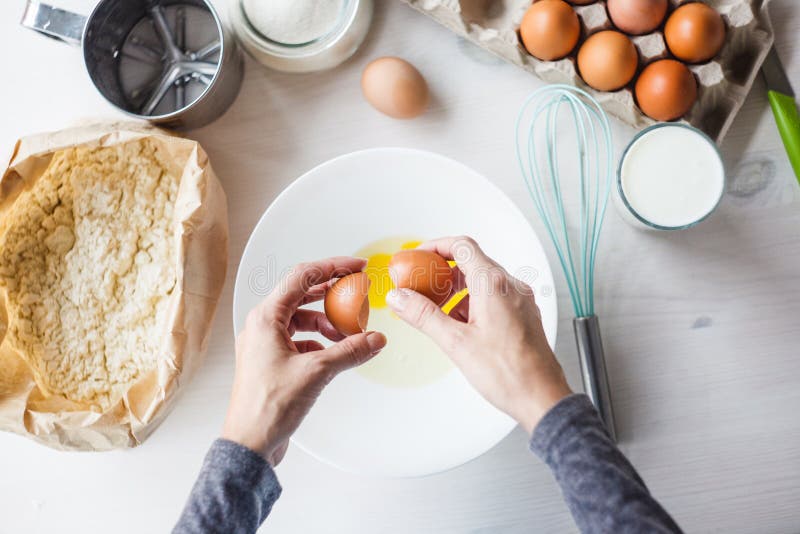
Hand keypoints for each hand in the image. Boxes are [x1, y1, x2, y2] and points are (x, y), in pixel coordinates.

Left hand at [222, 257, 386, 465]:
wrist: (249, 444)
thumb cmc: (268, 407)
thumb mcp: (316, 372)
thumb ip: (349, 351)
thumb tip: (375, 338)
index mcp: (265, 318)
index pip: (302, 277)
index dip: (332, 267)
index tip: (356, 267)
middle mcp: (262, 326)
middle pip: (301, 295)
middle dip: (332, 293)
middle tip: (358, 290)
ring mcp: (264, 344)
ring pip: (301, 319)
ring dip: (328, 322)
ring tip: (350, 333)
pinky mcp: (271, 362)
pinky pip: (299, 339)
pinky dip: (320, 341)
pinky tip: (335, 353)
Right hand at [386, 236, 570, 433]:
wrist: (542, 398)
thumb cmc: (509, 373)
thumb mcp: (456, 343)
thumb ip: (423, 316)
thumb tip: (399, 298)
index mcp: (494, 285)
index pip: (462, 246)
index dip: (435, 246)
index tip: (417, 257)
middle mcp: (511, 286)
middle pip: (471, 262)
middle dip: (442, 273)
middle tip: (420, 287)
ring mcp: (520, 300)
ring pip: (482, 282)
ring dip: (456, 291)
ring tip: (436, 312)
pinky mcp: (523, 315)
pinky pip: (494, 298)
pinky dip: (472, 303)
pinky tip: (459, 326)